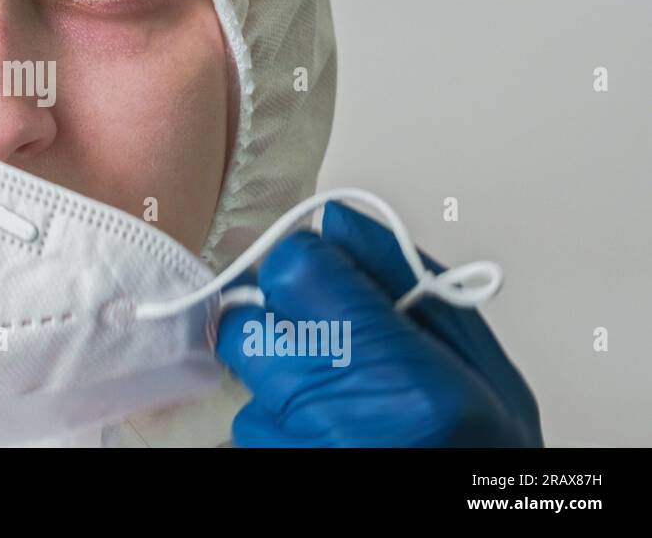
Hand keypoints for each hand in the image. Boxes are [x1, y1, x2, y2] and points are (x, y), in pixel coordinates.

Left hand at [214, 200, 542, 446]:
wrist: (467, 528)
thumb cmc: (483, 458)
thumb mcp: (476, 363)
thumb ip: (403, 280)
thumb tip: (336, 220)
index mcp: (394, 374)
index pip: (291, 269)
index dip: (306, 265)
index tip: (327, 277)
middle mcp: (329, 415)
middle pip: (247, 321)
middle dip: (280, 322)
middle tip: (330, 341)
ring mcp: (287, 450)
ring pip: (245, 377)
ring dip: (280, 379)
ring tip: (344, 403)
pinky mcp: (264, 467)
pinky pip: (247, 426)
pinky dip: (279, 424)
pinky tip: (330, 435)